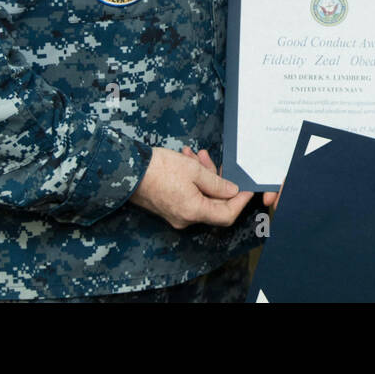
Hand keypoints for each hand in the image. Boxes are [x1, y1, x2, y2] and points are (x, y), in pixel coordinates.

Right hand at [129, 145, 252, 227]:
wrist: (127, 170)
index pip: (226, 215)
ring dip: (203, 175)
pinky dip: (191, 179)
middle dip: (218, 180)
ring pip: (200, 196)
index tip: (248, 187)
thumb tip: (232, 191)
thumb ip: (216, 183)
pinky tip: (187, 159)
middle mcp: (185, 218)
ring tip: (197, 155)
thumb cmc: (159, 169)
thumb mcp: (194, 170)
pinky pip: (187, 195)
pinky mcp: (167, 206)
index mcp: (194, 211)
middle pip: (213, 204)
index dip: (240, 202)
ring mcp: (175, 214)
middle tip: (213, 160)